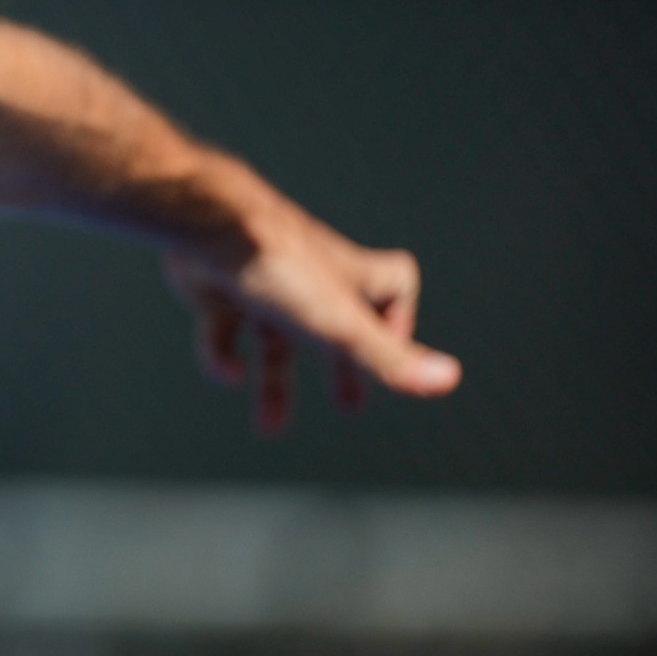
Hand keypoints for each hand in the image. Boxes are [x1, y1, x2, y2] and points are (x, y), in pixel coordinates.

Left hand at [165, 200, 461, 434]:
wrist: (207, 226)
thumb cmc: (281, 267)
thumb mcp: (341, 323)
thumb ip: (388, 358)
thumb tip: (448, 381)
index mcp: (348, 279)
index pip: (394, 283)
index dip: (400, 318)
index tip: (390, 350)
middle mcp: (307, 278)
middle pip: (334, 324)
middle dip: (342, 366)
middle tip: (348, 406)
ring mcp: (260, 282)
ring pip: (274, 337)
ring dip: (273, 384)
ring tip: (270, 428)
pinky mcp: (216, 288)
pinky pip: (221, 330)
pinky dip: (222, 359)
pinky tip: (229, 375)